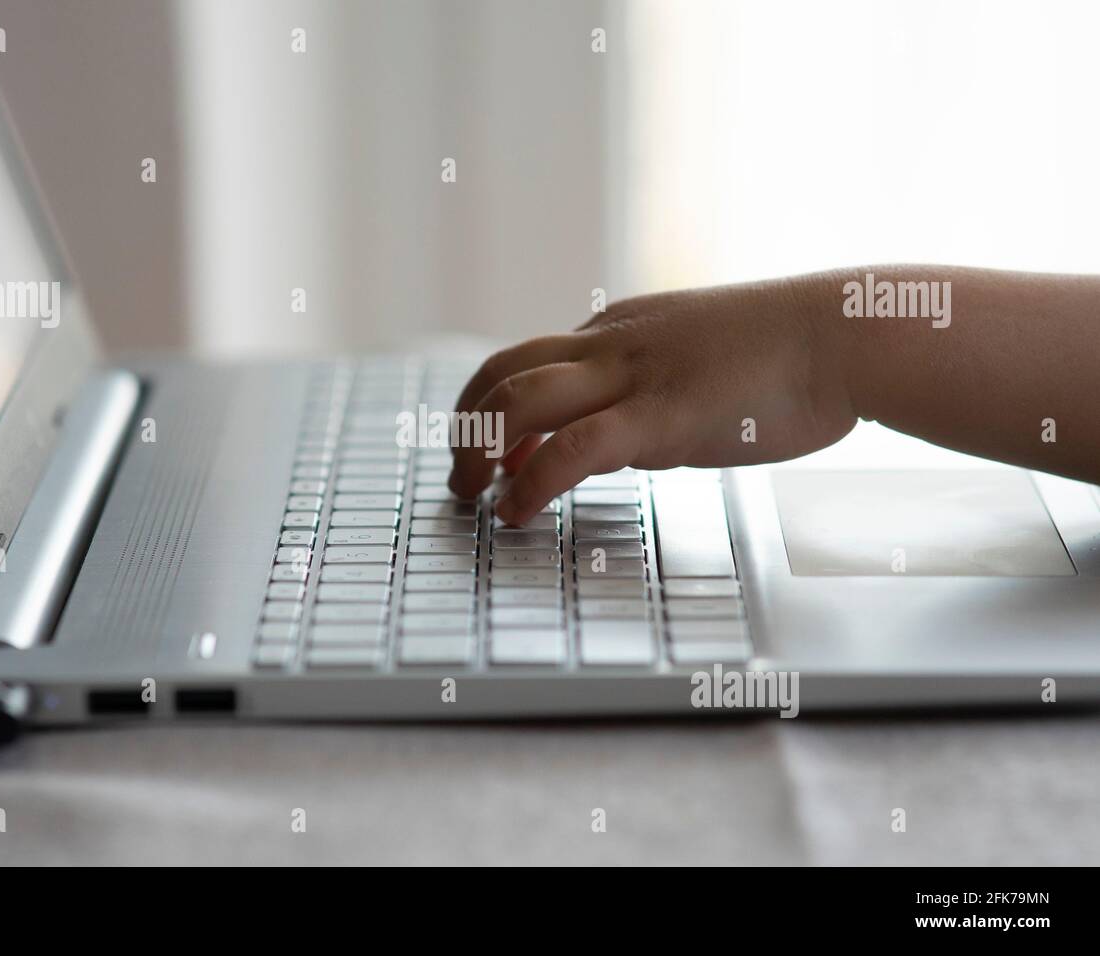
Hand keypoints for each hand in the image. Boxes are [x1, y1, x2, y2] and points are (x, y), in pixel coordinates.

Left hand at [447, 277, 858, 523]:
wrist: (848, 335)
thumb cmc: (786, 357)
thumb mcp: (692, 364)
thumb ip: (644, 393)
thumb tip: (611, 436)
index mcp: (616, 332)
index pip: (525, 362)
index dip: (491, 412)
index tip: (488, 456)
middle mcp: (610, 346)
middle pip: (500, 373)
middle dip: (465, 428)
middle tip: (459, 480)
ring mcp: (633, 377)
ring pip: (519, 401)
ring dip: (479, 453)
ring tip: (474, 498)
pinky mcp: (661, 415)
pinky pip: (572, 449)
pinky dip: (530, 482)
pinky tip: (516, 511)